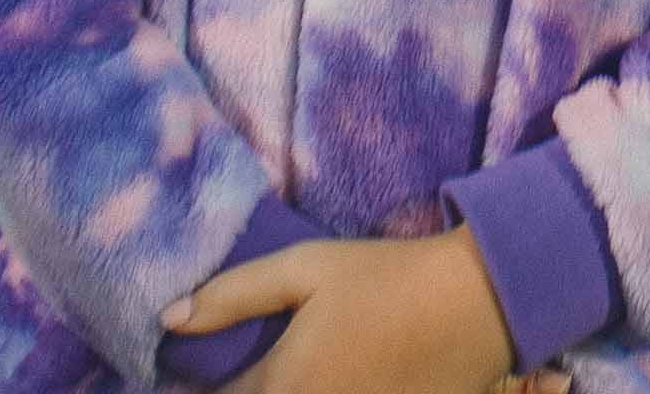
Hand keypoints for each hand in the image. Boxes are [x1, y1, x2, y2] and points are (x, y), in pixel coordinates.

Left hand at [162, 226, 526, 393]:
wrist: (480, 304)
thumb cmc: (388, 278)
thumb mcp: (306, 268)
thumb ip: (233, 295)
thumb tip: (169, 320)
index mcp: (285, 385)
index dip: (204, 386)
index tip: (204, 367)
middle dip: (247, 389)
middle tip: (258, 366)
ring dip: (285, 391)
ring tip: (301, 366)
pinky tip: (339, 375)